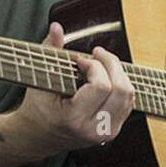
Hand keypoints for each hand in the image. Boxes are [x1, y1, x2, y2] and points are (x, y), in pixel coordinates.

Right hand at [15, 23, 135, 153]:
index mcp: (74, 120)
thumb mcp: (39, 81)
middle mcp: (94, 130)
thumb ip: (50, 51)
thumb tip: (57, 27)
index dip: (95, 66)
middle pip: (121, 89)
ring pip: (129, 95)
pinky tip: (105, 79)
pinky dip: (120, 85)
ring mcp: (106, 133)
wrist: (36, 138)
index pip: (101, 86)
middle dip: (112, 65)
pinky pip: (128, 102)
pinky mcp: (113, 131)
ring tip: (100, 66)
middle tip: (97, 55)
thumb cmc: (36, 109)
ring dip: (118, 74)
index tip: (81, 59)